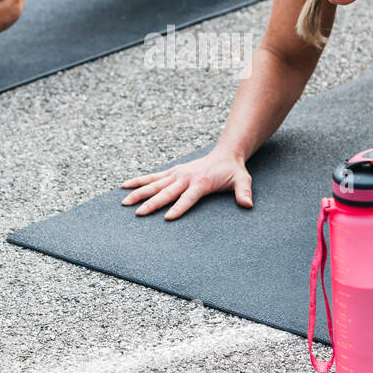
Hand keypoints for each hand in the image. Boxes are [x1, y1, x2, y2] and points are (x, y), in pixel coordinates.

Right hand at [120, 148, 252, 219]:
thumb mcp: (242, 181)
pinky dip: (139, 180)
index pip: (187, 198)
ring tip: (124, 202)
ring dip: (139, 192)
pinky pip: (153, 177)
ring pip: (154, 184)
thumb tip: (248, 204)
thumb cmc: (233, 171)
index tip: (167, 217)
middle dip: (152, 203)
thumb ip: (244, 192)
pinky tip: (125, 186)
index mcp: (201, 183)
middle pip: (166, 192)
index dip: (178, 208)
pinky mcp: (172, 171)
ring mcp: (177, 174)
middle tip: (138, 213)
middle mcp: (186, 178)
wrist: (225, 154)